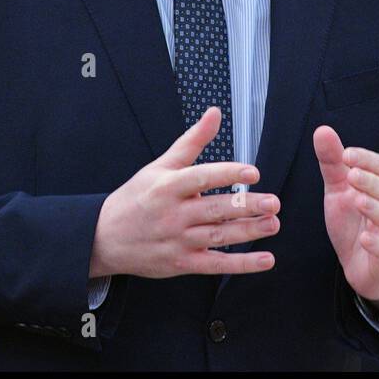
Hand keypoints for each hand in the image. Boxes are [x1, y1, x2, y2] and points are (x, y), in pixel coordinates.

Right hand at [90, 107, 279, 278]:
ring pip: (219, 237)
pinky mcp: (183, 263)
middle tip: (273, 202)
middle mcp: (173, 214)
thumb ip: (192, 141)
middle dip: (246, 206)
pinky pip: (216, 264)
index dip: (228, 173)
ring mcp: (178, 240)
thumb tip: (214, 113)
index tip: (253, 172)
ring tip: (273, 224)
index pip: (201, 177)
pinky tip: (265, 259)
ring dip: (249, 232)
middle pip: (215, 209)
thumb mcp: (160, 166)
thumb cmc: (137, 198)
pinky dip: (242, 264)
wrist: (105, 238)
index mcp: (167, 186)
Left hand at [313, 125, 378, 307]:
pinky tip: (364, 238)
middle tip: (351, 175)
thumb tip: (322, 129)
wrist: (360, 268)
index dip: (366, 159)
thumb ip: (332, 163)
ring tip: (358, 201)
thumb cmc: (353, 224)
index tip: (346, 153)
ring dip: (376, 209)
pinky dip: (378, 244)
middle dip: (370, 182)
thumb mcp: (337, 192)